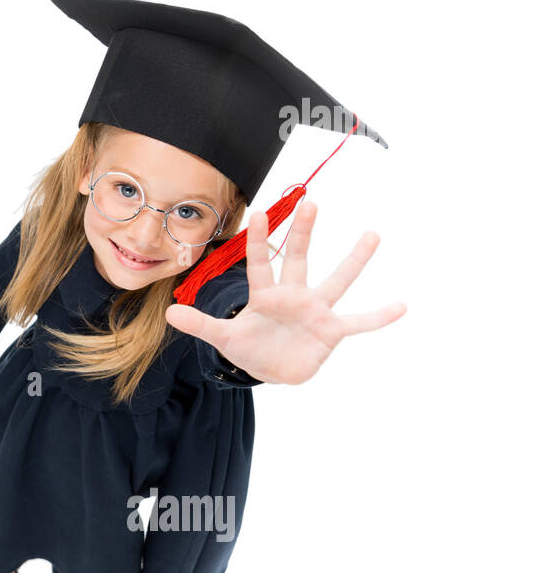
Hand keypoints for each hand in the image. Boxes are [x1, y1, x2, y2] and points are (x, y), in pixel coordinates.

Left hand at [164, 202, 406, 385]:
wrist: (272, 369)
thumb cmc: (250, 347)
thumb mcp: (224, 338)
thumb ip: (200, 324)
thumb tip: (170, 313)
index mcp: (265, 295)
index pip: (259, 263)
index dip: (257, 240)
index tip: (257, 212)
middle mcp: (293, 295)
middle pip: (298, 259)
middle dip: (303, 233)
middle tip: (310, 203)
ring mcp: (315, 310)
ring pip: (337, 280)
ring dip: (354, 259)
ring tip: (372, 234)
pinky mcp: (332, 331)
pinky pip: (359, 322)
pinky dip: (379, 316)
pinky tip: (402, 305)